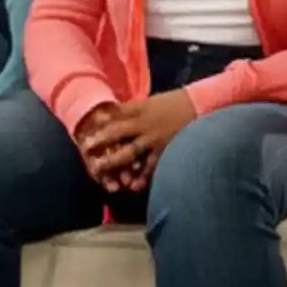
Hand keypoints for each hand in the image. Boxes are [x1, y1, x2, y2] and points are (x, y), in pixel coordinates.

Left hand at [82, 90, 197, 191]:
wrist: (201, 105)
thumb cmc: (176, 103)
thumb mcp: (152, 101)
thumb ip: (134, 109)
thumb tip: (115, 114)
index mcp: (140, 108)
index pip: (114, 115)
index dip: (98, 123)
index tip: (85, 129)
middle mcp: (144, 122)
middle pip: (116, 132)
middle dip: (99, 140)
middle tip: (85, 148)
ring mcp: (154, 137)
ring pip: (129, 151)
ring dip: (112, 161)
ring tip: (98, 169)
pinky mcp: (166, 150)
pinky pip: (150, 165)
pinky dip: (141, 176)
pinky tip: (132, 185)